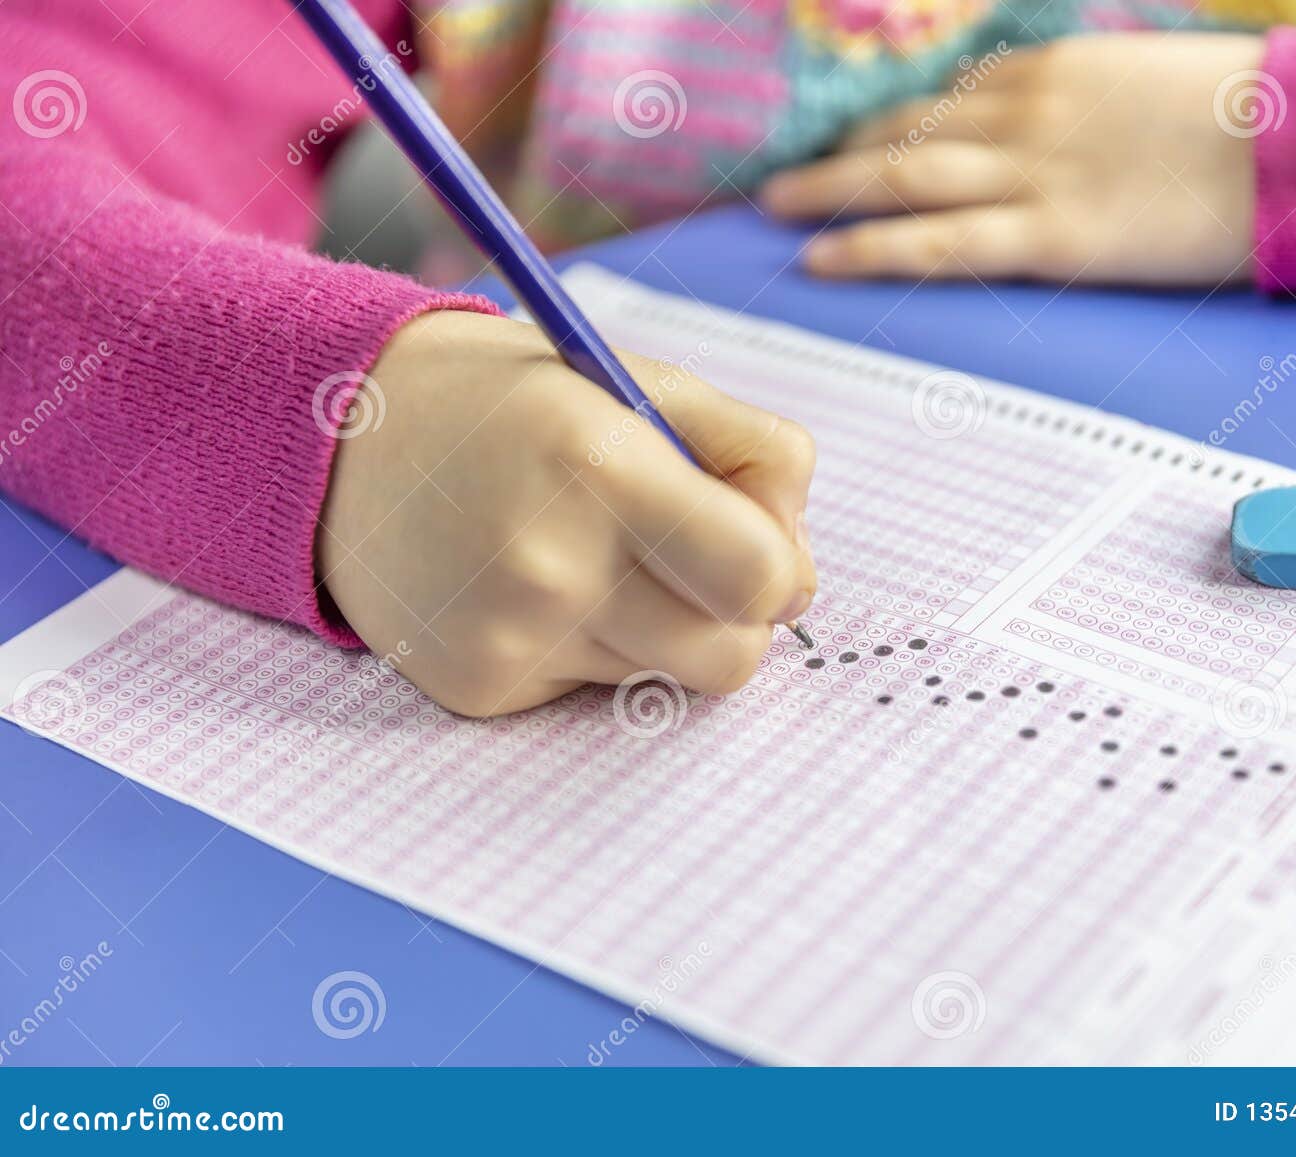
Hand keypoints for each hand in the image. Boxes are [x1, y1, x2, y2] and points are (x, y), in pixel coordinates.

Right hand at [316, 310, 816, 716]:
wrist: (338, 444)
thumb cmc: (514, 405)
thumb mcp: (638, 381)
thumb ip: (752, 453)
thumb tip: (798, 567)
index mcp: (602, 466)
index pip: (762, 579)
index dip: (783, 569)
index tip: (759, 546)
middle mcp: (552, 565)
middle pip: (732, 658)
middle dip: (735, 616)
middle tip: (693, 561)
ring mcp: (511, 638)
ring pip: (666, 677)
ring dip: (661, 627)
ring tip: (594, 558)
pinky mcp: (480, 688)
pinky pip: (594, 693)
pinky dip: (592, 648)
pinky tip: (536, 591)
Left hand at [761, 33, 1264, 286]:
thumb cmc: (1238, 120)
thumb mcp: (1143, 86)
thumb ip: (1080, 107)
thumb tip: (1045, 132)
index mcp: (1049, 69)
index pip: (940, 100)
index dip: (880, 125)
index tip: (843, 145)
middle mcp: (1023, 113)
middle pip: (904, 133)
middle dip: (836, 156)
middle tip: (780, 179)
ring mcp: (1032, 174)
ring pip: (903, 183)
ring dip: (828, 195)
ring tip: (774, 213)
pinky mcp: (1051, 237)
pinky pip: (940, 245)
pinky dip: (873, 250)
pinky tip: (823, 258)